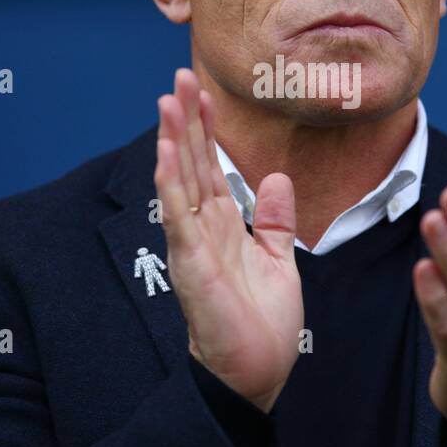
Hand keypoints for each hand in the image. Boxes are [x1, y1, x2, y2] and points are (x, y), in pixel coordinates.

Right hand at [154, 68, 303, 412]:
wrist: (258, 370)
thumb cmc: (263, 323)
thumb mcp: (279, 260)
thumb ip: (274, 220)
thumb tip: (274, 179)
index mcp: (224, 226)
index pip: (213, 167)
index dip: (209, 129)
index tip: (205, 91)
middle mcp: (203, 229)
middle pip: (193, 164)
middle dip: (188, 120)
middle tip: (180, 76)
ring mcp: (193, 244)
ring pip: (180, 181)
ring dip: (174, 140)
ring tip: (168, 99)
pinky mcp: (189, 263)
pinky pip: (177, 215)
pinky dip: (171, 182)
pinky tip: (166, 151)